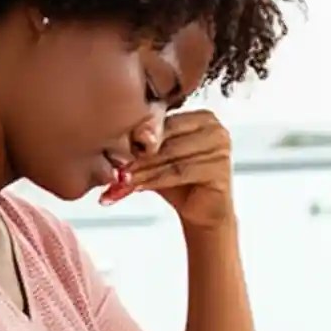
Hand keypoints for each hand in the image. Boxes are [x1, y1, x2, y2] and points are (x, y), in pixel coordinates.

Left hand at [102, 110, 233, 228]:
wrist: (204, 214)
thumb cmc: (181, 183)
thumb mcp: (160, 158)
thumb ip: (145, 143)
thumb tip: (110, 135)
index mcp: (202, 117)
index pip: (164, 121)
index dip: (138, 134)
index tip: (112, 146)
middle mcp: (215, 128)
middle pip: (167, 138)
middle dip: (138, 154)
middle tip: (114, 166)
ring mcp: (221, 148)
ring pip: (169, 156)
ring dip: (141, 169)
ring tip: (120, 179)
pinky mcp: (220, 170)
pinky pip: (178, 172)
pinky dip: (154, 180)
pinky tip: (136, 186)